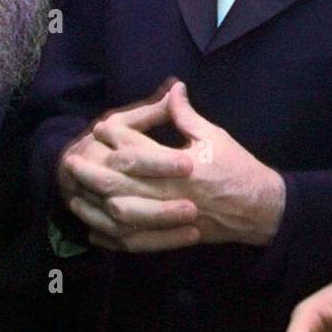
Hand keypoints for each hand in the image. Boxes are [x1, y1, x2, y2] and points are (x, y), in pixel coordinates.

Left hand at [64, 80, 285, 250]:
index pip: (134, 149)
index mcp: (180, 165)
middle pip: (118, 183)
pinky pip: (133, 242)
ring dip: (94, 205)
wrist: (261, 209)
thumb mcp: (214, 136)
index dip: (114, 136)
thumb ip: (186, 115)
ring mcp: (168, 218)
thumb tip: (173, 89)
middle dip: (90, 172)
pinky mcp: (170, 236)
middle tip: (71, 162)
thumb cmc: (239, 169)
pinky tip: (95, 229)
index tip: (99, 128)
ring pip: (120, 215)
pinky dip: (111, 237)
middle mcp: (169, 193)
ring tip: (75, 195)